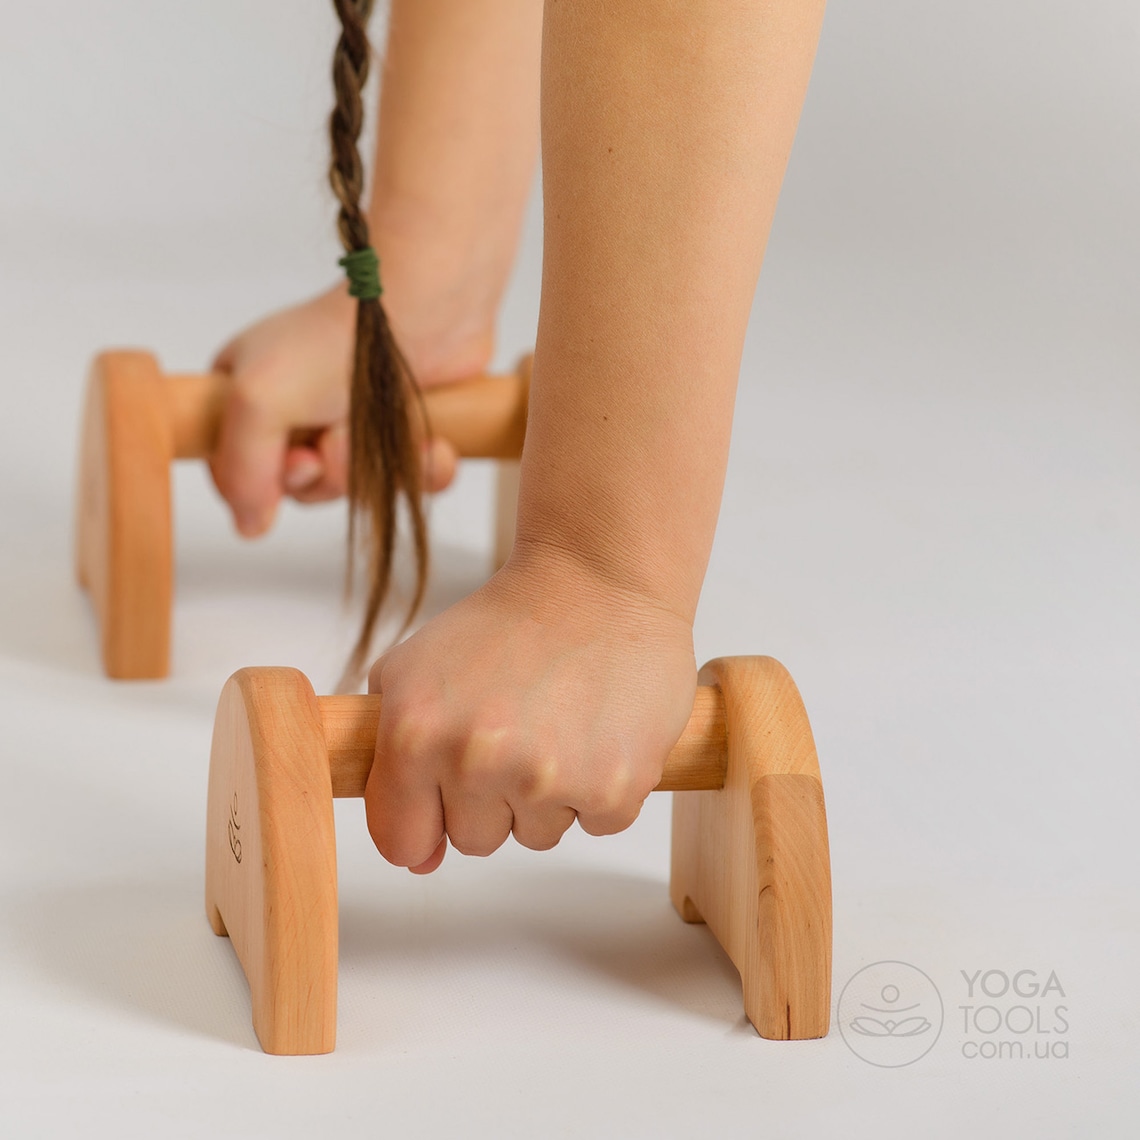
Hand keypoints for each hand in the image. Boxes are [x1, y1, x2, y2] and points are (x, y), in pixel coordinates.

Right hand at [208, 285, 464, 536]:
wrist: (423, 312)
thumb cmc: (335, 340)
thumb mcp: (256, 402)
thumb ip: (240, 471)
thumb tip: (249, 526)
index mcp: (249, 397)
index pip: (238, 473)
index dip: (265, 483)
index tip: (296, 460)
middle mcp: (298, 411)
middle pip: (302, 488)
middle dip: (326, 473)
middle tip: (335, 438)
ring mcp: (353, 421)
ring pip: (356, 489)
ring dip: (370, 466)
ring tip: (373, 426)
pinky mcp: (404, 432)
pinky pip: (411, 480)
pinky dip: (422, 468)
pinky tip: (427, 444)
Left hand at [363, 546, 697, 873]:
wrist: (601, 580)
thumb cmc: (509, 623)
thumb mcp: (414, 670)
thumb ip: (390, 759)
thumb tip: (416, 857)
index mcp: (416, 733)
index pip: (401, 841)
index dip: (424, 818)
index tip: (445, 793)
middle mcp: (478, 761)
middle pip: (473, 841)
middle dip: (490, 798)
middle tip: (516, 729)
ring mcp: (549, 779)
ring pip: (536, 835)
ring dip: (546, 795)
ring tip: (560, 723)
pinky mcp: (614, 788)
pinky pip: (595, 823)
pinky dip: (599, 788)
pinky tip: (597, 731)